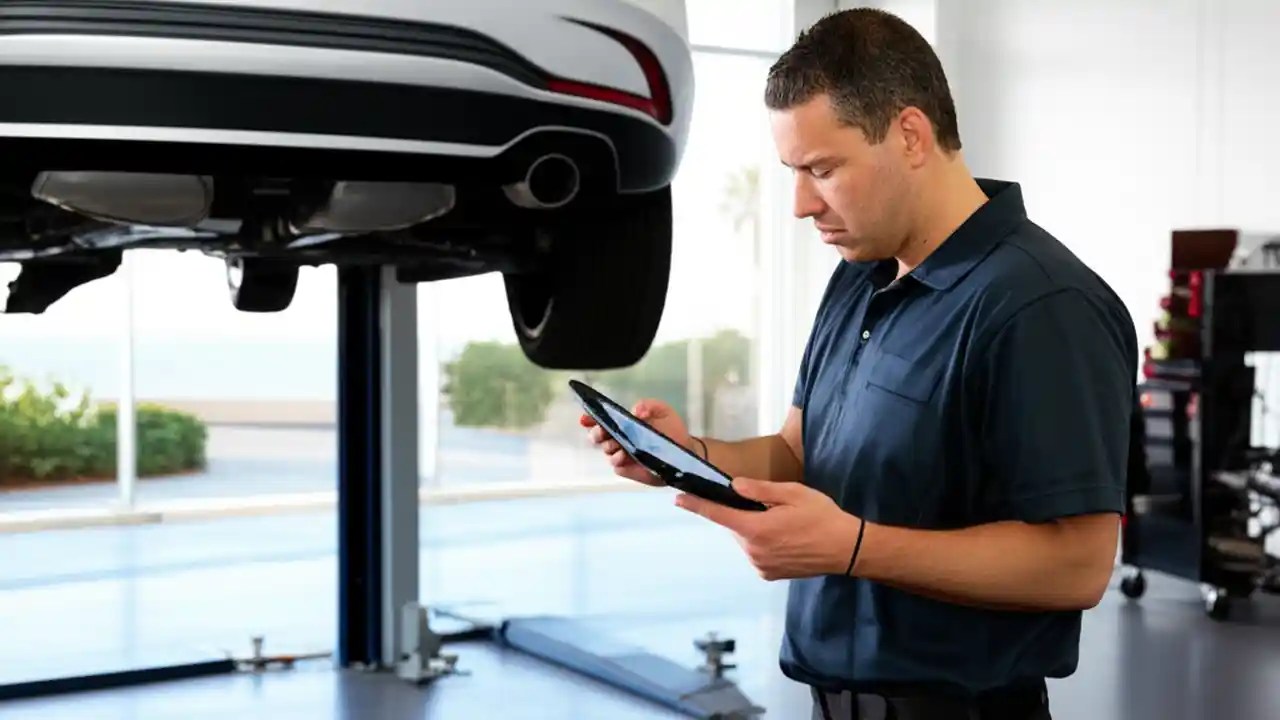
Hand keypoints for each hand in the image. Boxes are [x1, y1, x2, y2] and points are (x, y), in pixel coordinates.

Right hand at [579, 398, 691, 486]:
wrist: (685, 449)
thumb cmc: (671, 428)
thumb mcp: (662, 410)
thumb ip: (648, 405)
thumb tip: (636, 410)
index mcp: (623, 423)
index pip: (601, 420)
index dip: (590, 419)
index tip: (585, 418)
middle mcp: (619, 439)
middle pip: (598, 436)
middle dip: (596, 433)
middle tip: (601, 432)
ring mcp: (622, 455)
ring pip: (606, 451)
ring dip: (608, 446)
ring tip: (617, 444)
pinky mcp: (628, 469)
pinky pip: (616, 465)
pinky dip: (618, 460)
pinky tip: (624, 456)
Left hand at [676, 478, 861, 580]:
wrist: (847, 549)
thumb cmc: (822, 516)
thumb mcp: (793, 494)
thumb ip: (760, 490)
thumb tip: (733, 485)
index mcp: (757, 529)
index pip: (718, 515)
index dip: (697, 505)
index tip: (678, 499)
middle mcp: (754, 551)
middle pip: (734, 526)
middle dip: (741, 513)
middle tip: (768, 506)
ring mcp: (760, 565)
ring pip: (744, 539)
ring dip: (753, 528)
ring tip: (782, 523)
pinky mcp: (768, 574)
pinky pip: (755, 552)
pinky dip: (762, 542)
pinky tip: (784, 538)